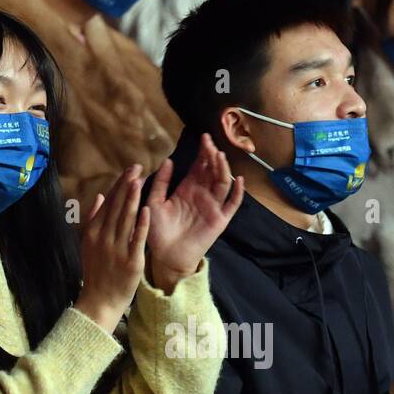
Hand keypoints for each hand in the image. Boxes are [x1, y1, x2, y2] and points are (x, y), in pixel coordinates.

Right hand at [74, 165, 150, 331]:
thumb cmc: (96, 271)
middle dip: (127, 186)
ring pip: (126, 219)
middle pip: (117, 207)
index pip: (108, 203)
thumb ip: (93, 219)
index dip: (119, 185)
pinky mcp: (130, 261)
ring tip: (140, 181)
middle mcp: (103, 237)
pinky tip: (146, 209)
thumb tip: (100, 196)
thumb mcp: (88, 243)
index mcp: (93, 231)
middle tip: (137, 168)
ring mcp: (117, 249)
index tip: (128, 170)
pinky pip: (136, 239)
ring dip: (133, 199)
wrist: (99, 301)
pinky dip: (141, 224)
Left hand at [144, 134, 243, 293]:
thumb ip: (161, 182)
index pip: (198, 166)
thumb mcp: (154, 202)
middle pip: (212, 171)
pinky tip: (238, 180)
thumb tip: (167, 159)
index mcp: (187, 189)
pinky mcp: (219, 220)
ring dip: (223, 169)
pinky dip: (237, 192)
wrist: (165, 255)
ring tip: (219, 156)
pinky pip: (232, 204)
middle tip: (210, 143)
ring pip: (222, 183)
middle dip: (212, 156)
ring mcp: (212, 206)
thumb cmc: (157, 229)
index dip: (202, 153)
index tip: (204, 138)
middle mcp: (202, 195)